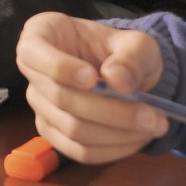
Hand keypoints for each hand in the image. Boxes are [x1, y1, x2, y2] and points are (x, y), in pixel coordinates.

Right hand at [15, 11, 168, 162]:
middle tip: (153, 115)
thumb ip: (130, 57)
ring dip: (116, 133)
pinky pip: (78, 150)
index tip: (94, 78)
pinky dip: (111, 150)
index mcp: (40, 34)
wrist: (124, 74)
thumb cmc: (119, 51)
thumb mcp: (137, 44)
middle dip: (110, 110)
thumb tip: (116, 80)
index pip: (34, 53)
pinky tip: (136, 140)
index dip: (60, 68)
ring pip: (71, 128)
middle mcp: (31, 70)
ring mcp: (39, 104)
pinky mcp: (52, 132)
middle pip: (60, 97)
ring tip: (153, 126)